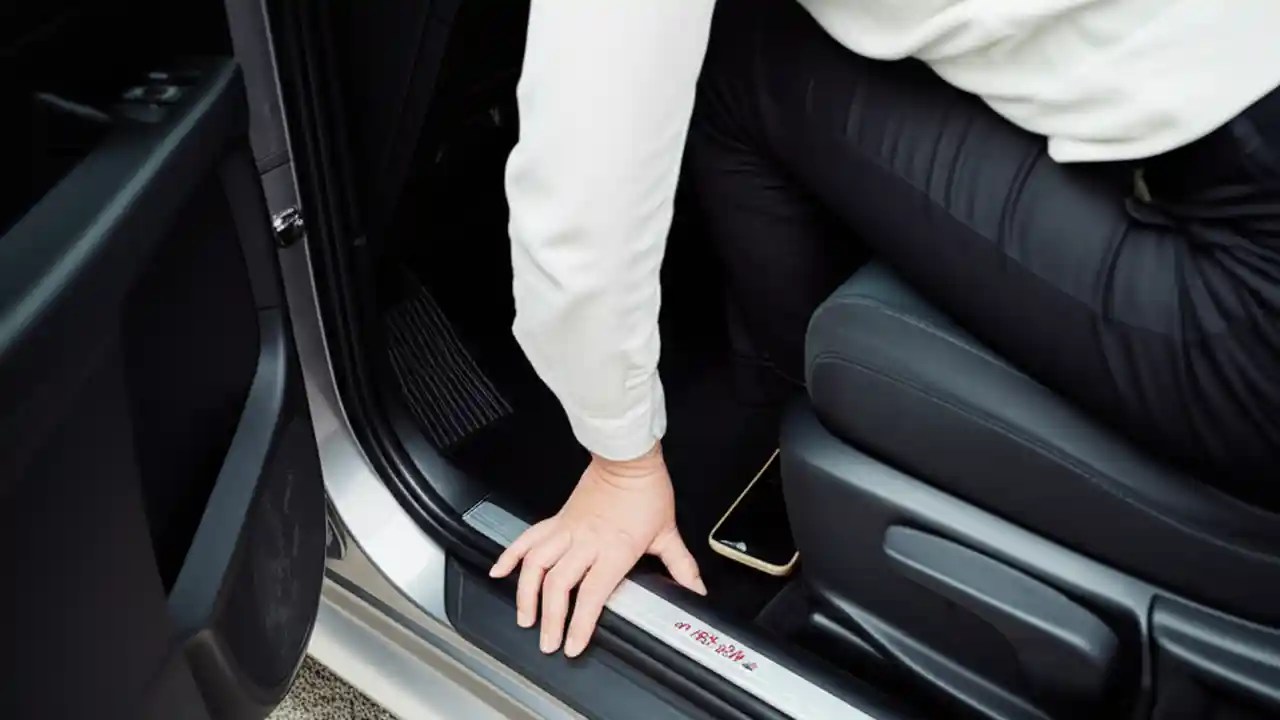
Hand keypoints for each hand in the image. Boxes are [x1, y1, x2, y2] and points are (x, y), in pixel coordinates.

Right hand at [488, 444, 705, 656]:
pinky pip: (527, 537)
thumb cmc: (646, 491)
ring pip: (536, 564)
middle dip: (549, 618)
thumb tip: (695, 589)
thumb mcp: (668, 532)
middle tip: (547, 642)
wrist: (627, 458)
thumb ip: (681, 566)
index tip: (572, 645)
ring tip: (524, 617)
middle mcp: (586, 542)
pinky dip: (510, 554)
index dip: (579, 624)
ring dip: (525, 593)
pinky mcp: (557, 519)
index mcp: (615, 549)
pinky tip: (500, 571)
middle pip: (557, 585)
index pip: (591, 594)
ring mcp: (567, 530)